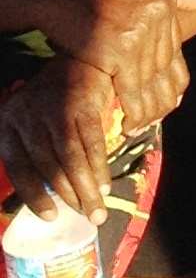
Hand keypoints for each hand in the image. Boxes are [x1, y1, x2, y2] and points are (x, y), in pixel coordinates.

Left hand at [0, 59, 122, 220]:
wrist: (78, 61)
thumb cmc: (52, 102)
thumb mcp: (31, 125)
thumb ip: (33, 154)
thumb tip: (49, 197)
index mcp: (9, 125)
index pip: (19, 167)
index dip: (34, 195)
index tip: (50, 217)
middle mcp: (28, 117)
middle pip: (48, 165)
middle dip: (68, 195)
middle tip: (85, 217)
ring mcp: (56, 109)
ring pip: (71, 157)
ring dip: (86, 187)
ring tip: (98, 209)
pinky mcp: (83, 103)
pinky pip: (92, 141)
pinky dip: (99, 166)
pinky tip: (105, 183)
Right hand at [16, 0, 195, 128]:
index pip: (175, 49)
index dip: (172, 79)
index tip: (171, 99)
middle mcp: (157, 13)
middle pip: (164, 68)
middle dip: (159, 99)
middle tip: (154, 119)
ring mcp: (138, 32)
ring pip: (150, 82)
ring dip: (147, 111)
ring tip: (140, 128)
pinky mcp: (117, 51)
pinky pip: (130, 88)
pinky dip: (131, 110)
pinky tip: (128, 125)